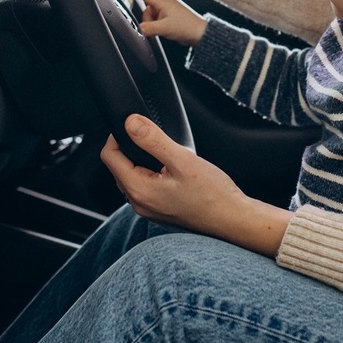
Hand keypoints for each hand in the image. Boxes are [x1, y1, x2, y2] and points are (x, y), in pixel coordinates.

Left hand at [102, 114, 292, 256]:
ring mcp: (149, 209)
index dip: (117, 136)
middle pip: (118, 167)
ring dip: (141, 160)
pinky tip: (171, 169)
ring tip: (164, 151)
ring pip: (131, 176)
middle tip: (152, 135)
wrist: (233, 220)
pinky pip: (145, 186)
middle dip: (129, 147)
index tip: (135, 125)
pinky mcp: (160, 211)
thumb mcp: (182, 160)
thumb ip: (153, 140)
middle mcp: (139, 203)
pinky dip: (151, 173)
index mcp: (139, 190)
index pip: (109, 157)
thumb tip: (130, 122)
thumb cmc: (213, 194)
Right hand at [126, 0, 207, 45]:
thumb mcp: (164, 28)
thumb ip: (149, 28)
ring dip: (154, 25)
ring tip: (164, 31)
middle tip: (156, 30)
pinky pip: (159, 20)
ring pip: (153, 16)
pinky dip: (159, 26)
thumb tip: (140, 29)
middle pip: (148, 10)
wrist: (200, 33)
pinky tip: (167, 31)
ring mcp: (170, 10)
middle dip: (148, 21)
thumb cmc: (186, 27)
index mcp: (164, 2)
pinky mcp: (172, 16)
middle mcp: (166, 3)